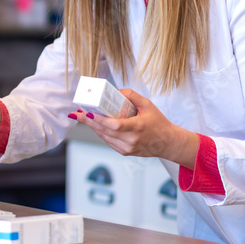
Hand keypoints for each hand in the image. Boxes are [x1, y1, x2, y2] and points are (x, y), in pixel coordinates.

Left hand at [68, 87, 198, 168]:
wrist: (167, 142)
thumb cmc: (158, 123)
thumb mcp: (148, 105)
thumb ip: (132, 95)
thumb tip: (116, 91)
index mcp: (138, 127)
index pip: (115, 125)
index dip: (100, 120)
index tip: (88, 113)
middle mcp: (131, 140)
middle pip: (105, 131)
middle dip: (89, 121)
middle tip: (77, 113)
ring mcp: (127, 148)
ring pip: (104, 137)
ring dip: (93, 127)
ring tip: (83, 116)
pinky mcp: (125, 152)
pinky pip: (108, 141)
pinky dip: (101, 132)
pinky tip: (95, 125)